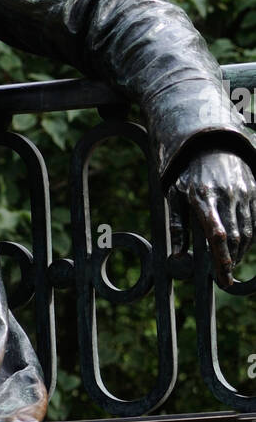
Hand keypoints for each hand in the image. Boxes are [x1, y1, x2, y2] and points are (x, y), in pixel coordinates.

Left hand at [168, 148, 255, 287]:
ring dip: (240, 252)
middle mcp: (226, 195)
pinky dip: (250, 238)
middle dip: (231, 260)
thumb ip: (177, 226)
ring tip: (230, 264)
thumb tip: (177, 257)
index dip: (221, 257)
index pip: (216, 233)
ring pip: (247, 231)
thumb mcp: (175, 196)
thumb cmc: (187, 174)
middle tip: (225, 277)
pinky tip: (241, 247)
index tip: (222, 277)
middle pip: (234, 236)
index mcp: (203, 197)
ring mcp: (243, 192)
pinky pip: (255, 220)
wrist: (211, 144)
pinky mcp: (253, 190)